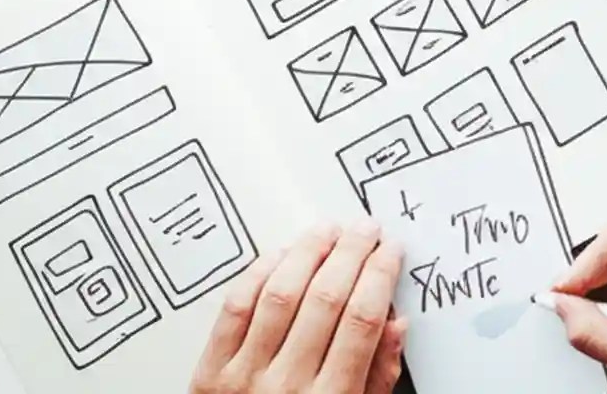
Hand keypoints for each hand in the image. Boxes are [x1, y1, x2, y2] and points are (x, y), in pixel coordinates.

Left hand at [190, 219, 407, 393]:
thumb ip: (376, 377)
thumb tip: (397, 325)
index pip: (362, 320)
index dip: (380, 275)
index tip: (391, 251)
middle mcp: (286, 386)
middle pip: (326, 299)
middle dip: (352, 254)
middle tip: (366, 228)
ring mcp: (243, 377)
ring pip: (280, 294)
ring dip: (308, 253)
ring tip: (328, 230)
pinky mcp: (209, 372)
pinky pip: (234, 309)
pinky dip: (257, 275)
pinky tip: (279, 255)